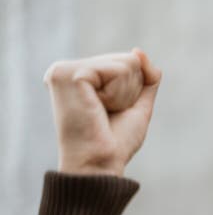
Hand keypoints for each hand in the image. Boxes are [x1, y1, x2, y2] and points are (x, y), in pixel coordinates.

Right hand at [44, 49, 161, 176]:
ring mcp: (65, 69)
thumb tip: (139, 51)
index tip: (111, 113)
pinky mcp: (70, 73)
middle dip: (131, 91)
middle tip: (108, 114)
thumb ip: (145, 77)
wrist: (100, 164)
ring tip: (102, 112)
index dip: (133, 91)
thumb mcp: (138, 105)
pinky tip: (97, 108)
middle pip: (129, 59)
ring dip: (126, 94)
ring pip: (127, 63)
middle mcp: (68, 69)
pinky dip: (119, 94)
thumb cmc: (116, 141)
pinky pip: (119, 70)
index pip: (127, 62)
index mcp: (80, 75)